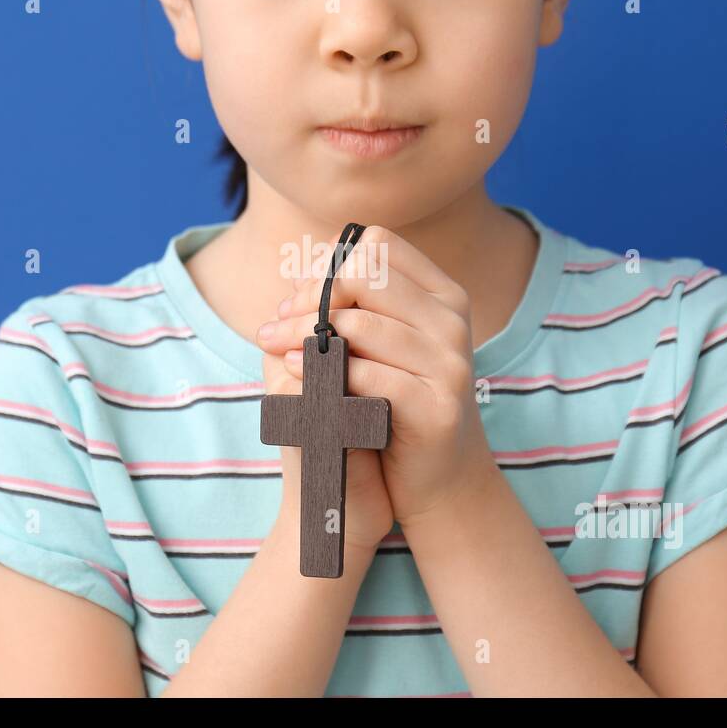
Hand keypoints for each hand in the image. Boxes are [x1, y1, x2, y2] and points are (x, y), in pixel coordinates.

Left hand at [256, 225, 495, 529]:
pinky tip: (294, 372)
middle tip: (275, 326)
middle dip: (310, 298)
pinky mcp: (436, 408)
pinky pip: (369, 375)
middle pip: (365, 277)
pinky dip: (324, 372)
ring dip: (304, 335)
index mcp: (443, 297)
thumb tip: (296, 272)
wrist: (439, 481)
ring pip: (360, 326)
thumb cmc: (398, 406)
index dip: (329, 265)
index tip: (296, 298)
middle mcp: (452, 322)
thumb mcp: (381, 348)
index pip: (379, 246)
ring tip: (275, 348)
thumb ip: (351, 307)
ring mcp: (450, 364)